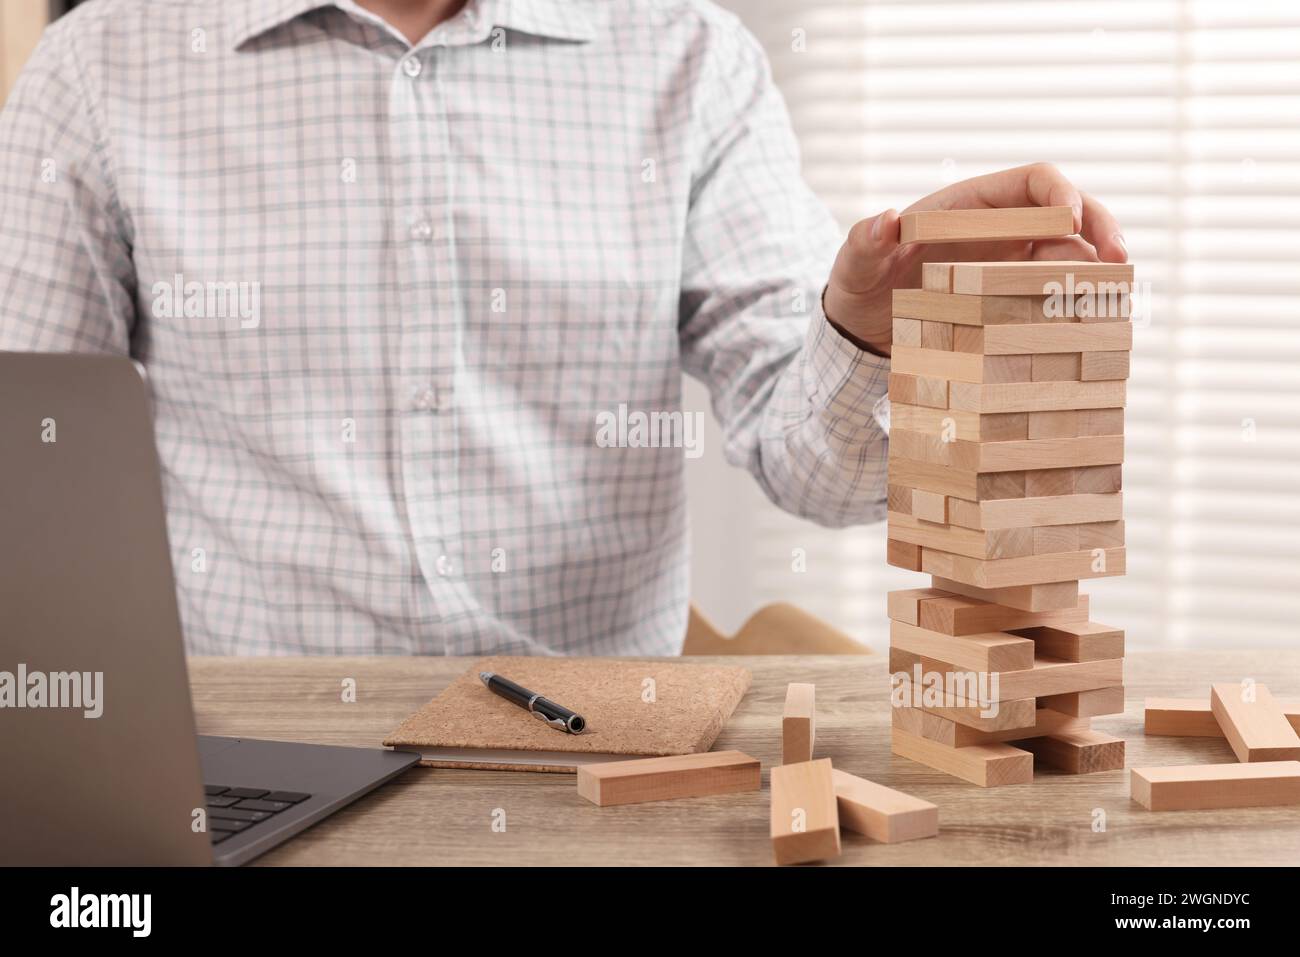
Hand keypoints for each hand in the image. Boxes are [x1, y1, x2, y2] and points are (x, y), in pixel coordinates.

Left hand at [822, 163, 1127, 355]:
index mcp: (969, 206)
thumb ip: (862, 242)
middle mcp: (1000, 229)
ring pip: (1071, 255)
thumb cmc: (858, 286)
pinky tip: (1091, 321)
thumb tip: (884, 220)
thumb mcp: (853, 265)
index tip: (1073, 218)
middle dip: (1100, 228)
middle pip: (1069, 214)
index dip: (1060, 192)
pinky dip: (1077, 302)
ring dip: (1096, 269)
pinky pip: (1055, 294)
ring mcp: (1011, 265)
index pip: (1033, 181)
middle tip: (1118, 261)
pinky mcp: (1012, 300)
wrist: (861, 329)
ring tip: (1113, 295)